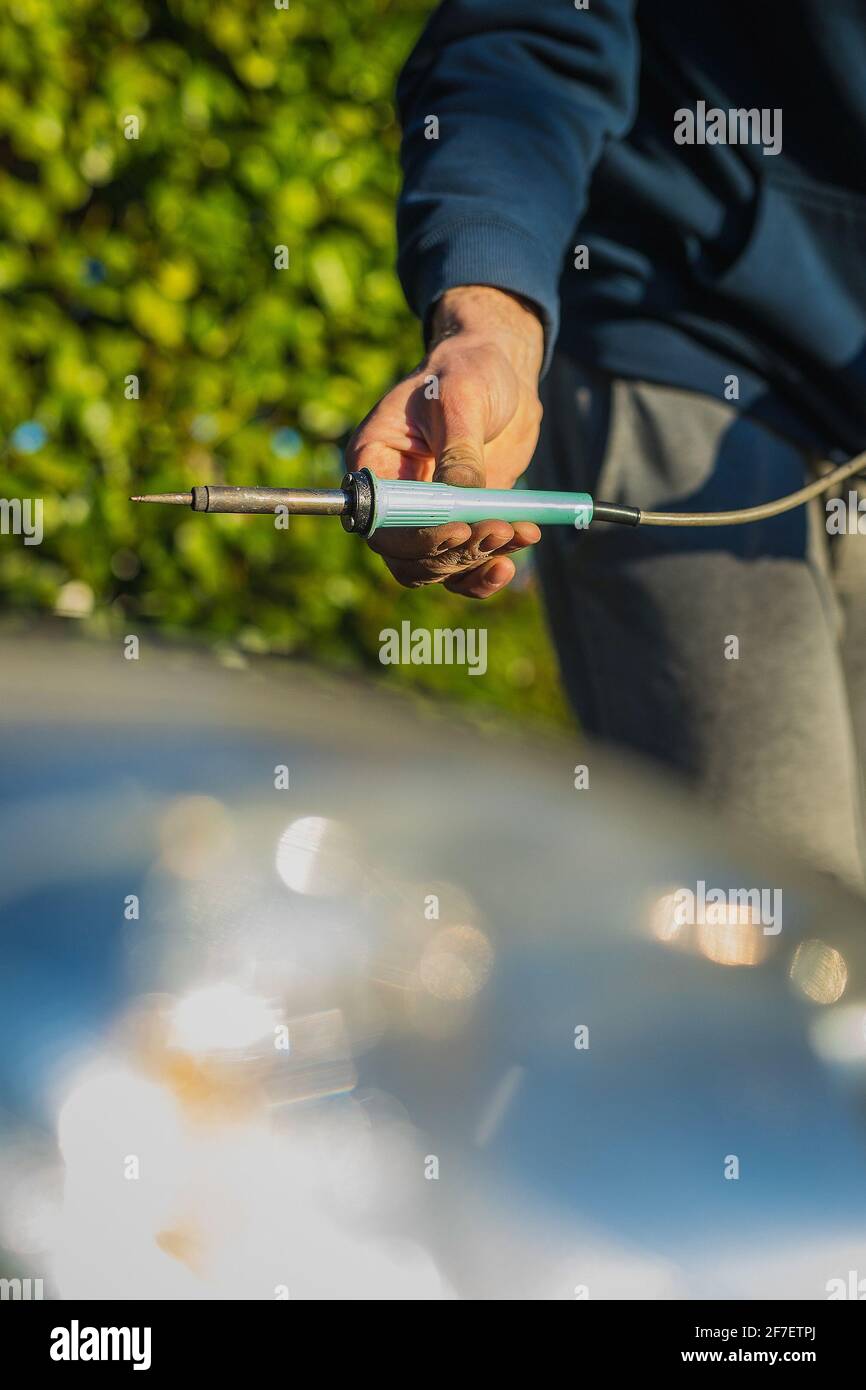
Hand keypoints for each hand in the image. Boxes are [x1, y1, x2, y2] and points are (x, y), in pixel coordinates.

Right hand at [345, 285, 544, 598]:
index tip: (459, 529)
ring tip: (522, 533)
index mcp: (375, 463)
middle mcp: (393, 499)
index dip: (417, 536)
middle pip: (409, 556)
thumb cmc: (469, 371)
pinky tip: (521, 547)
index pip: (381, 522)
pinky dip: (490, 568)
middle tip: (502, 529)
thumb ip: (460, 453)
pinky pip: (466, 566)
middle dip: (456, 551)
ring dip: (479, 561)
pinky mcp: (461, 525)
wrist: (500, 374)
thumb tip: (462, 505)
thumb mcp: (462, 399)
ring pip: (439, 567)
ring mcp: (427, 517)